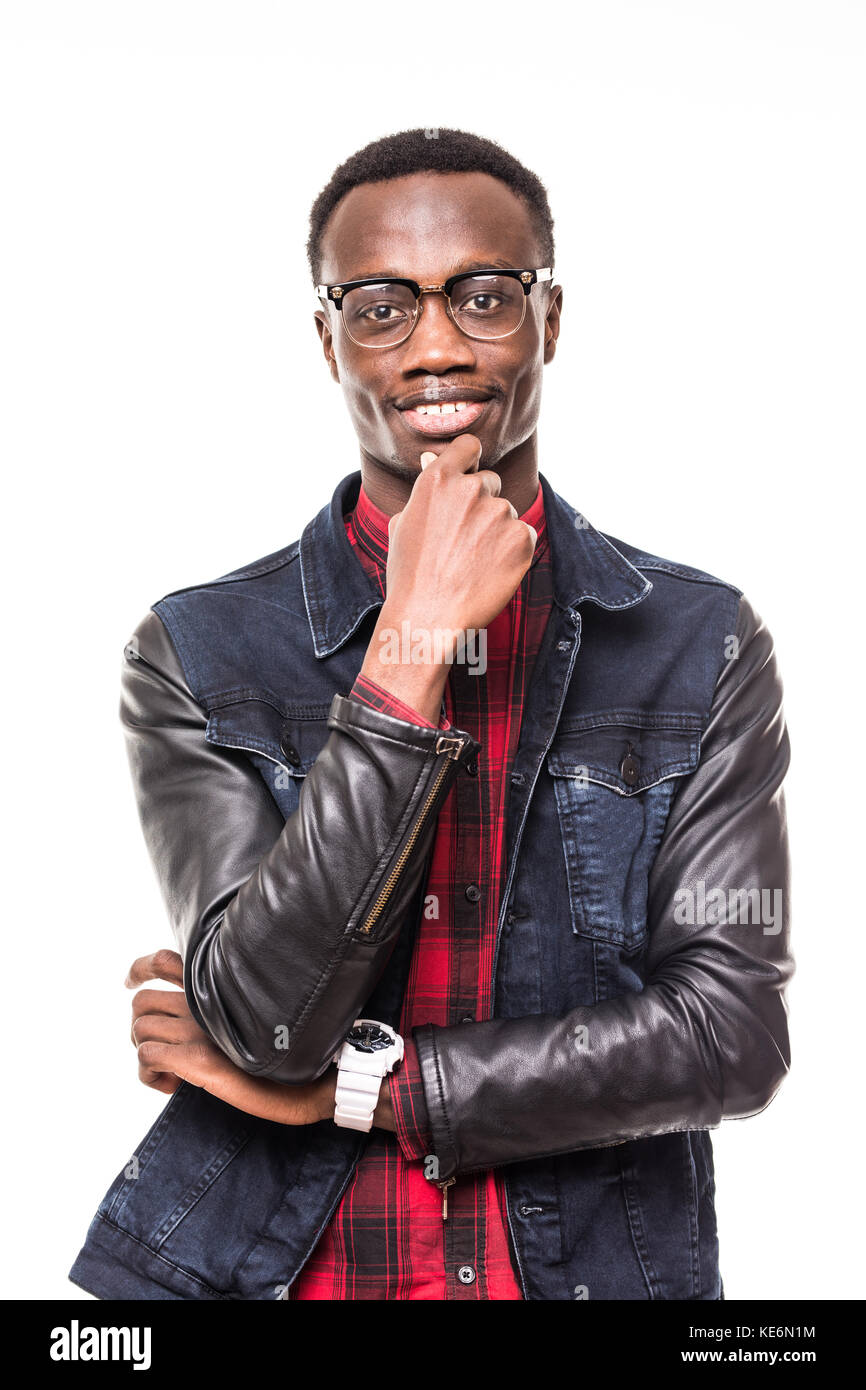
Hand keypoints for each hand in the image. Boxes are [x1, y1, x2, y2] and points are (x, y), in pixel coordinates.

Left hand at [126, 949, 336, 1125]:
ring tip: (168, 1069)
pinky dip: (149, 1072)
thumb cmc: (290, 1051)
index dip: (139, 969)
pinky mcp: (196, 1060)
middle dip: (141, 1025)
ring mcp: (198, 1030)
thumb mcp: (255, 1016)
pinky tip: (170, 1083)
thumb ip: (227, 1003)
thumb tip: (206, 1011)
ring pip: (140, 1029)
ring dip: (145, 1051)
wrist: (314, 1078)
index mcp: (217, 986)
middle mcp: (203, 1002)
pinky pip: (148, 1057)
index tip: (130, 982)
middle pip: (141, 1002)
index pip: (163, 960)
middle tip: (161, 1047)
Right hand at [384, 433, 536, 637]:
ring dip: (496, 532)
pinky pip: (523, 535)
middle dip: (481, 504)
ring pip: (506, 513)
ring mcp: (499, 513)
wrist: (428, 619)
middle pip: (490, 482)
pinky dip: (512, 551)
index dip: (471, 461)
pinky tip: (490, 571)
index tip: (470, 475)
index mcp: (437, 480)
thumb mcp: (403, 524)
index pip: (468, 446)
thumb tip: (431, 458)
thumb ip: (425, 490)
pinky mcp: (521, 538)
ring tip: (472, 563)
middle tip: (463, 540)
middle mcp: (470, 490)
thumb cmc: (409, 576)